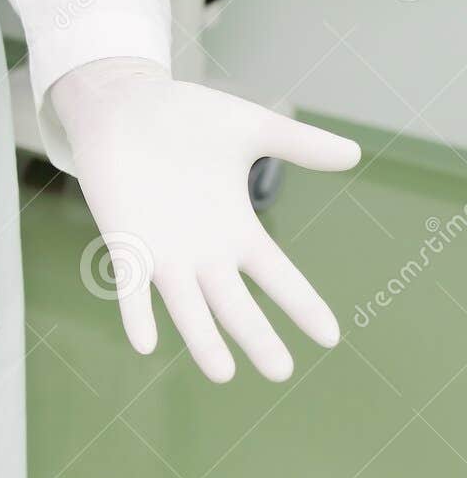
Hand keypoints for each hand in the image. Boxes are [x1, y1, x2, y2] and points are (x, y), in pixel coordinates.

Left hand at [51, 59, 360, 382]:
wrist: (122, 103)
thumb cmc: (185, 117)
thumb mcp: (250, 129)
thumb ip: (298, 144)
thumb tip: (354, 153)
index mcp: (235, 228)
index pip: (277, 276)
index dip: (301, 304)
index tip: (330, 337)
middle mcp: (202, 250)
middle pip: (236, 304)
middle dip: (257, 336)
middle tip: (280, 372)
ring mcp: (162, 251)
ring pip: (187, 306)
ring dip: (203, 338)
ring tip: (223, 374)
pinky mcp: (124, 240)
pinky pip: (131, 284)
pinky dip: (136, 313)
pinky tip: (144, 343)